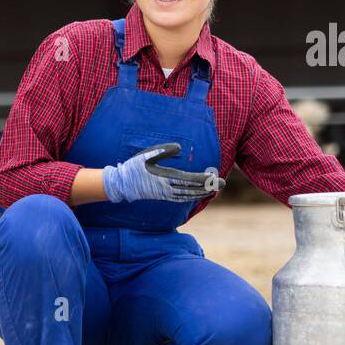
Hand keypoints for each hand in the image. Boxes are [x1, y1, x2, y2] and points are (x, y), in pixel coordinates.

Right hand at [102, 143, 223, 202]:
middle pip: (192, 189)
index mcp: (166, 177)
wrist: (122, 184)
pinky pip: (181, 198)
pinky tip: (197, 195)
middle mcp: (168, 188)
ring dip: (202, 193)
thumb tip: (179, 146)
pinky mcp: (163, 196)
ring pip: (188, 195)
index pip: (190, 179)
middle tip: (223, 184)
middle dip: (208, 187)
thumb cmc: (134, 167)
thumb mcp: (147, 154)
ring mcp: (166, 194)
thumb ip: (164, 150)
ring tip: (214, 189)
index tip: (215, 177)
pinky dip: (192, 197)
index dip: (203, 179)